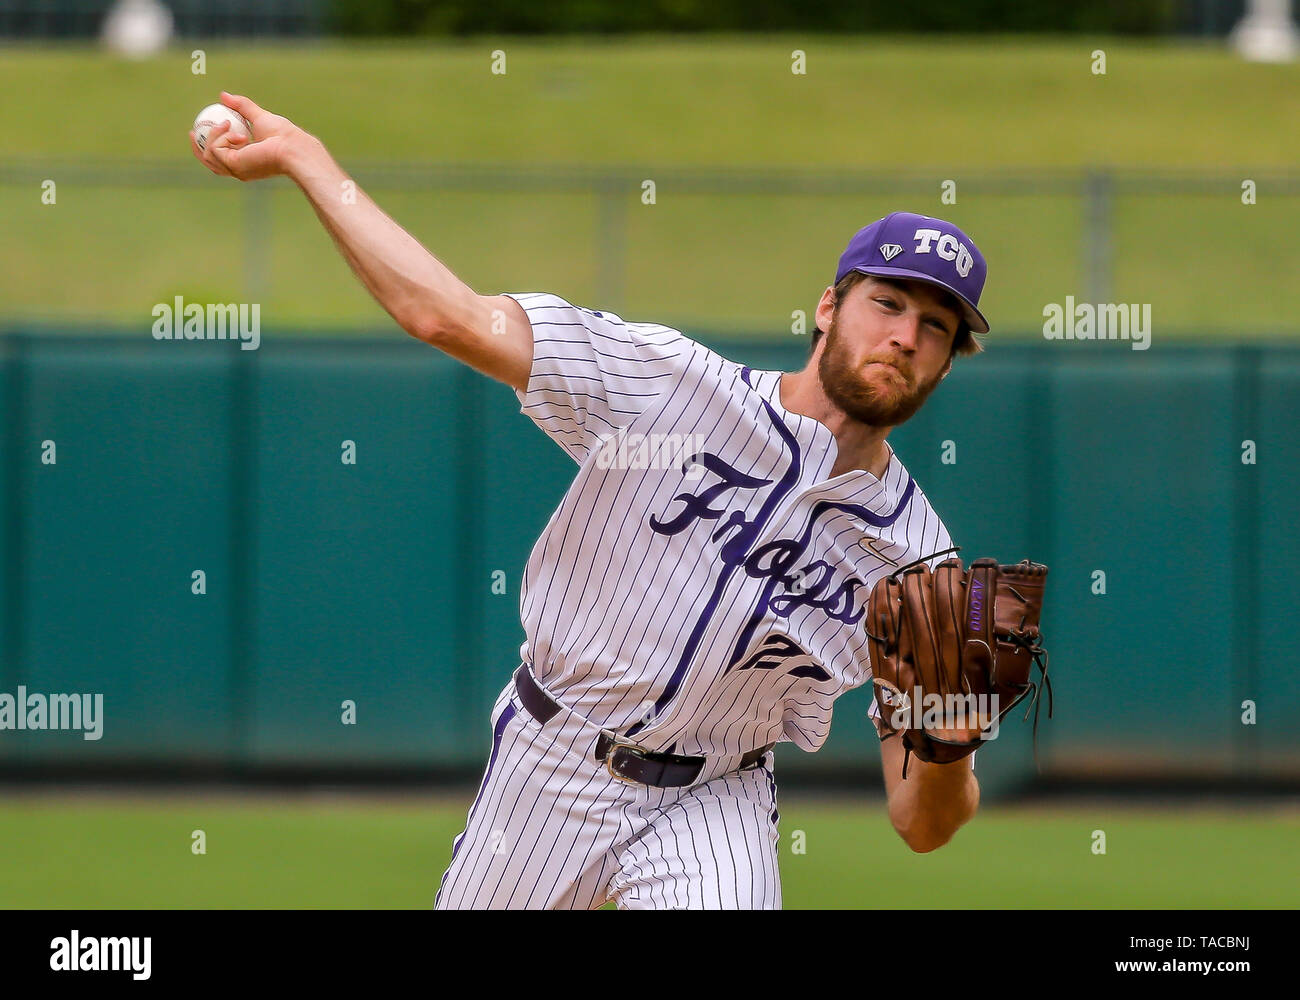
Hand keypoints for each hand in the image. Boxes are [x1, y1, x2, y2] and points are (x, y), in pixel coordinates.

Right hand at [189, 92, 307, 181]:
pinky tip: (233, 129)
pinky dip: (221, 136)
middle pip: (210, 162)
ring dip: (213, 136)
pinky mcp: (234, 166)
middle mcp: (239, 169)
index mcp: (245, 161)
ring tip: (226, 123)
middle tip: (193, 131)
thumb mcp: (258, 116)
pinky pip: (215, 148)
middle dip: (197, 148)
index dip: (206, 145)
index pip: (221, 158)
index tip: (197, 129)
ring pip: (209, 154)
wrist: (292, 146)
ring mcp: (236, 170)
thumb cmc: (283, 135)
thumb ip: (242, 106)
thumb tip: (223, 95)